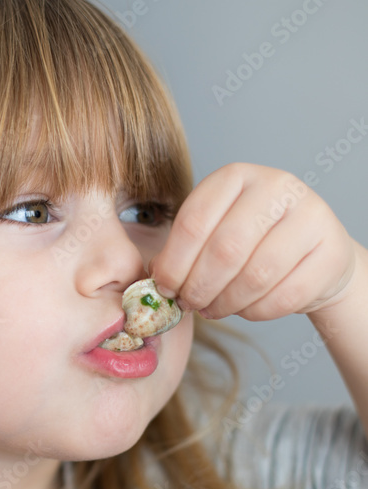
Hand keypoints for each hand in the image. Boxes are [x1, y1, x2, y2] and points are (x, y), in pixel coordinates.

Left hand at [148, 162, 359, 321]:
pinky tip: (244, 308)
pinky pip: (284, 296)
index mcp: (236, 177)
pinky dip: (256, 311)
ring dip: (226, 302)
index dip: (174, 263)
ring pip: (256, 275)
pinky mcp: (331, 252)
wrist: (311, 252)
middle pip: (225, 250)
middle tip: (188, 304)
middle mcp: (276, 187)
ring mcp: (310, 216)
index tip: (163, 287)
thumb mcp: (214, 231)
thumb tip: (156, 280)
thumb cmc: (252, 242)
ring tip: (213, 309)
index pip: (194, 221)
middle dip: (198, 286)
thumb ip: (183, 250)